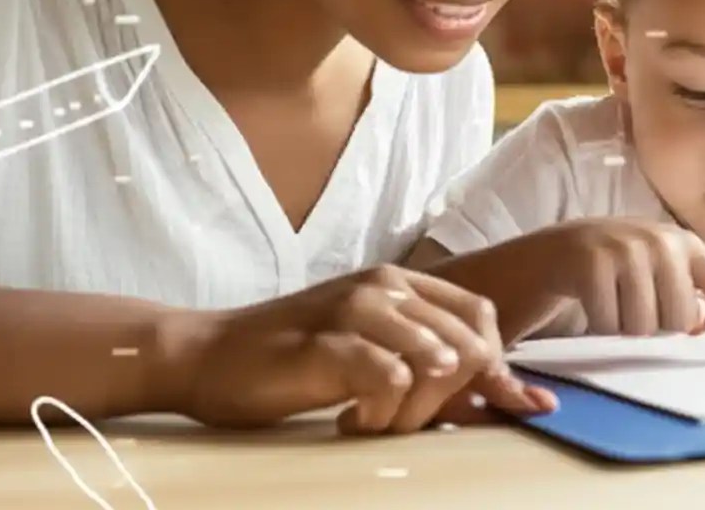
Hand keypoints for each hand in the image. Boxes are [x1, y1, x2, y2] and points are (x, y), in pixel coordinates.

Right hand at [157, 265, 556, 434]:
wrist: (204, 355)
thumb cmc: (287, 360)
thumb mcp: (369, 355)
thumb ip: (426, 369)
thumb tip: (496, 400)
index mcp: (398, 283)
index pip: (480, 317)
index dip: (496, 368)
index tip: (500, 408)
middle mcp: (384, 286)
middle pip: (468, 346)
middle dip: (452, 400)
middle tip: (403, 422)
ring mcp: (354, 309)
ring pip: (437, 363)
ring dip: (415, 411)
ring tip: (371, 423)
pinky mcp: (326, 342)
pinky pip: (391, 379)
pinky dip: (381, 414)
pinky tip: (349, 422)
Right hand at [542, 219, 704, 359]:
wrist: (553, 248)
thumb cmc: (615, 266)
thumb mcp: (657, 272)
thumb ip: (688, 294)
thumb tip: (703, 323)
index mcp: (685, 245)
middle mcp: (661, 241)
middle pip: (679, 320)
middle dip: (658, 325)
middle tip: (635, 305)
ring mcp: (625, 249)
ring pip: (644, 327)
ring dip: (625, 327)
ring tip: (612, 301)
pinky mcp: (592, 263)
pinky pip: (608, 325)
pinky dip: (599, 325)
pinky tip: (591, 302)